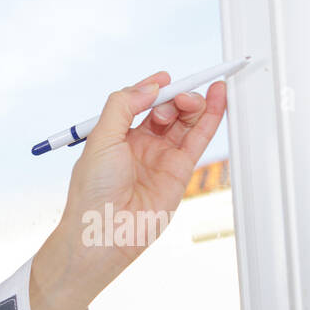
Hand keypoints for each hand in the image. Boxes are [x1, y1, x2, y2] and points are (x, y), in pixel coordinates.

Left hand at [32, 69, 228, 309]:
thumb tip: (150, 86)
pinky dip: (211, 116)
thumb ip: (123, 107)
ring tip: (194, 98)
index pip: (139, 104)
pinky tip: (218, 97)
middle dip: (174, 97)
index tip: (164, 77)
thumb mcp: (100, 139)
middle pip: (165, 110)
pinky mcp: (179, 172)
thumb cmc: (92, 193)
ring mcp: (160, 159)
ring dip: (193, 103)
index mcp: (114, 138)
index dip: (153, 89)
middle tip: (177, 97)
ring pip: (184, 121)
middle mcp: (138, 147)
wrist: (103, 232)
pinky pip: (198, 139)